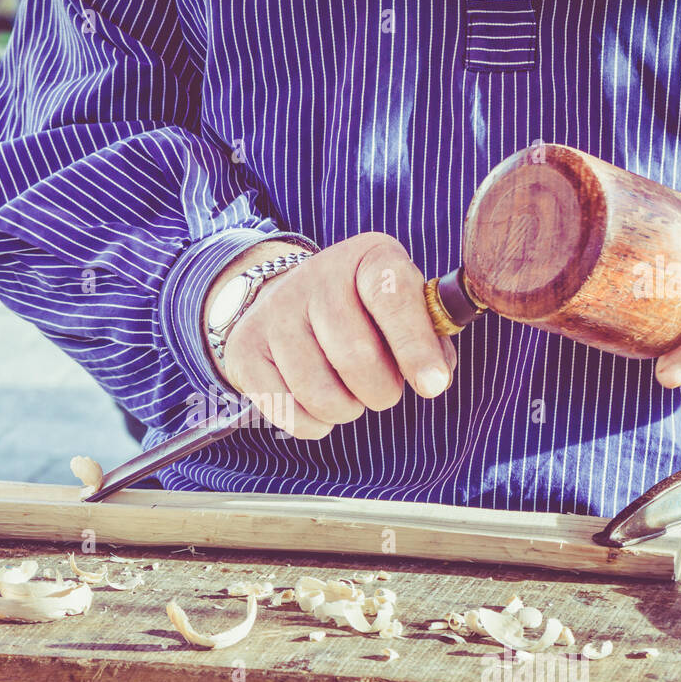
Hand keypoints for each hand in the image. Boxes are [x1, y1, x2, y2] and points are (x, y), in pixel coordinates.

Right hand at [207, 233, 455, 437]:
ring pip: (321, 394)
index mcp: (368, 257)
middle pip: (357, 358)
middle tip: (381, 389)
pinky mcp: (244, 349)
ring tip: (348, 394)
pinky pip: (288, 412)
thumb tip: (435, 377)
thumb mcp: (402, 308)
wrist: (288, 298)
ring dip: (346, 411)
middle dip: (381, 391)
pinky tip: (316, 404)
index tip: (432, 387)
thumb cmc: (362, 312)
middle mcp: (316, 277)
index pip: (392, 299)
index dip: (415, 347)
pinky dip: (313, 424)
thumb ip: (429, 339)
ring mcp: (274, 312)